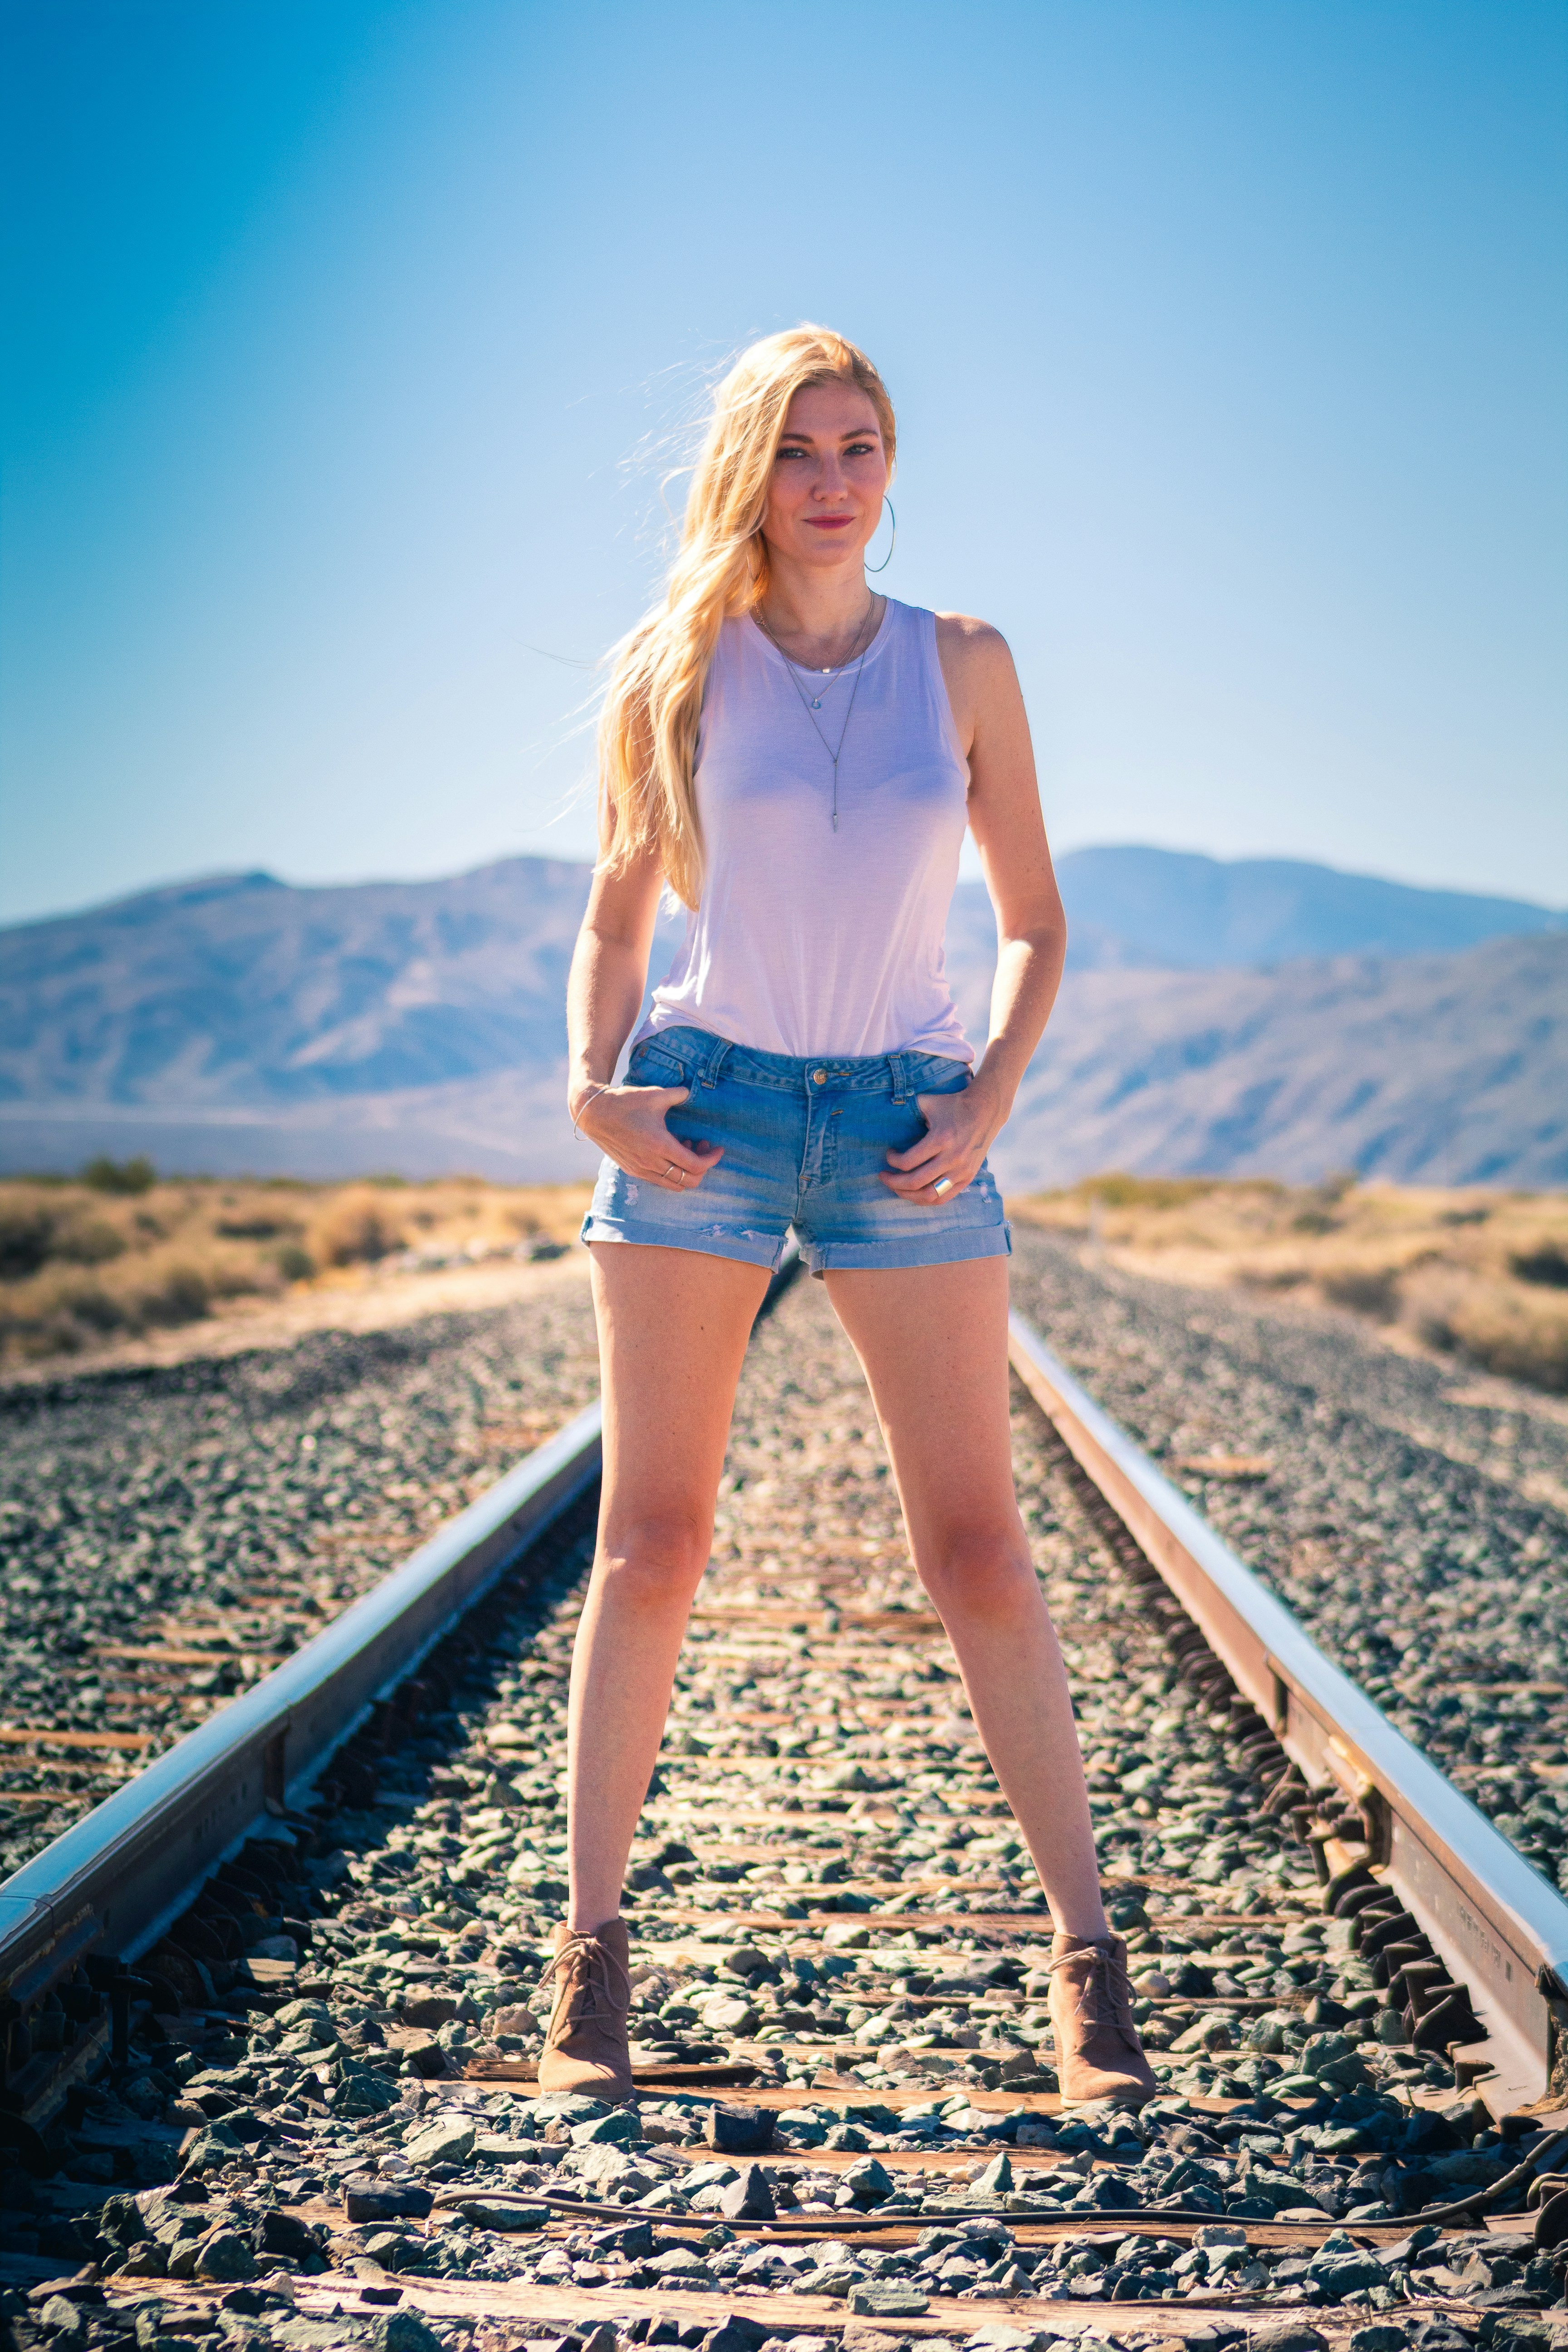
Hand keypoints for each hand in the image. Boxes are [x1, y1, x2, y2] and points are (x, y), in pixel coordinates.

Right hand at [572, 1081, 721, 1192]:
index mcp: (660, 1145)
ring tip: (685, 1148)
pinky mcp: (633, 1170)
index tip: (717, 1148)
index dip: (712, 1159)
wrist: (594, 1113)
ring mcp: (641, 1169)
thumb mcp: (655, 1094)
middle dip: (702, 1167)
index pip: (695, 1165)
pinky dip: (671, 1172)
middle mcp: (651, 1162)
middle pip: (689, 1181)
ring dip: (685, 1171)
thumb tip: (690, 1092)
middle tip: (702, 1147)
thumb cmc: (625, 1102)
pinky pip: (660, 1181)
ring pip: (674, 1185)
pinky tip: (668, 1151)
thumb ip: (678, 1094)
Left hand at [880, 1075, 1003, 1204]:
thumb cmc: (952, 1104)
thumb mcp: (928, 1102)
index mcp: (941, 1139)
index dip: (892, 1161)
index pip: (908, 1161)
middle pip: (915, 1181)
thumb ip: (907, 1109)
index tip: (889, 1154)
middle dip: (894, 1182)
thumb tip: (886, 1117)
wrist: (985, 1110)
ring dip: (908, 1195)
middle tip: (884, 1176)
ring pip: (929, 1195)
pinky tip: (915, 1194)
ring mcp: (962, 1170)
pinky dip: (926, 1199)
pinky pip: (944, 1198)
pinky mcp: (968, 1177)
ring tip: (897, 1188)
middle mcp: (952, 1158)